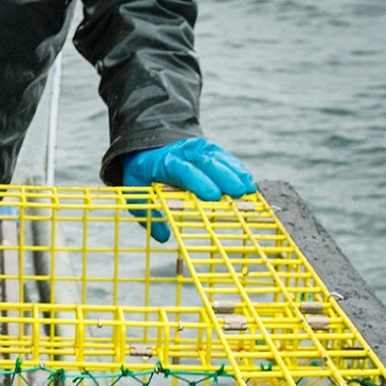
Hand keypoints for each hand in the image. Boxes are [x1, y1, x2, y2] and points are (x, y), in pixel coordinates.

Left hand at [119, 138, 255, 242]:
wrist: (147, 150)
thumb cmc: (144, 176)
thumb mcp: (136, 193)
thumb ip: (147, 214)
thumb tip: (162, 237)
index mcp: (165, 163)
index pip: (184, 171)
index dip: (199, 182)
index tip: (214, 196)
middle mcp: (184, 152)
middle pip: (206, 162)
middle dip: (224, 177)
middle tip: (240, 193)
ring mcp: (198, 148)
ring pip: (219, 158)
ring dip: (235, 172)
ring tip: (249, 188)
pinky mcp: (209, 149)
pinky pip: (225, 157)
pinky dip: (237, 168)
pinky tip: (247, 180)